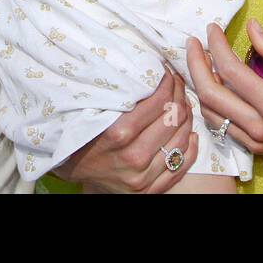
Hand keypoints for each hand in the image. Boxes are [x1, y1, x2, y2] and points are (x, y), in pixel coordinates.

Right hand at [54, 67, 198, 192]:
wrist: (72, 169)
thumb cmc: (82, 134)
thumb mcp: (94, 111)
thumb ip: (120, 96)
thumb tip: (147, 72)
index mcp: (119, 132)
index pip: (159, 101)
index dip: (169, 82)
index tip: (168, 73)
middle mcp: (134, 156)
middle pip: (174, 118)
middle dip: (180, 95)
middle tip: (178, 84)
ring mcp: (143, 176)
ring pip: (182, 140)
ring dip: (187, 117)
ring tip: (183, 104)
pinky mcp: (148, 190)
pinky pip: (180, 167)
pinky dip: (190, 148)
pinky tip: (191, 133)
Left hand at [187, 22, 262, 166]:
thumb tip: (249, 27)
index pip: (229, 71)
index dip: (215, 46)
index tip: (211, 28)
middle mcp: (260, 127)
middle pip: (209, 95)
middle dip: (195, 65)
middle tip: (193, 43)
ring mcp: (257, 141)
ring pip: (211, 114)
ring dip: (200, 86)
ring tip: (200, 62)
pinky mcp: (258, 148)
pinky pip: (223, 127)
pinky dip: (212, 105)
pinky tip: (214, 86)